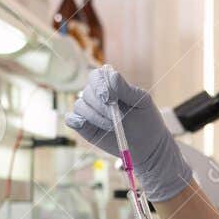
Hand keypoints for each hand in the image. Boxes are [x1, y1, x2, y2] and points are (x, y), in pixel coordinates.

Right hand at [65, 66, 192, 202]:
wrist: (147, 145)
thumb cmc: (146, 120)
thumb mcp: (141, 102)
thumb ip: (126, 89)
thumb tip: (111, 74)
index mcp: (110, 85)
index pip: (96, 76)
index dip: (100, 85)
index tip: (111, 98)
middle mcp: (96, 96)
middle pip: (87, 92)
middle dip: (101, 106)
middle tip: (117, 118)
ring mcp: (89, 111)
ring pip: (80, 106)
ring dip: (95, 116)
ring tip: (112, 126)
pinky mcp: (84, 127)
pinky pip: (71, 119)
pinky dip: (75, 120)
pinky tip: (86, 124)